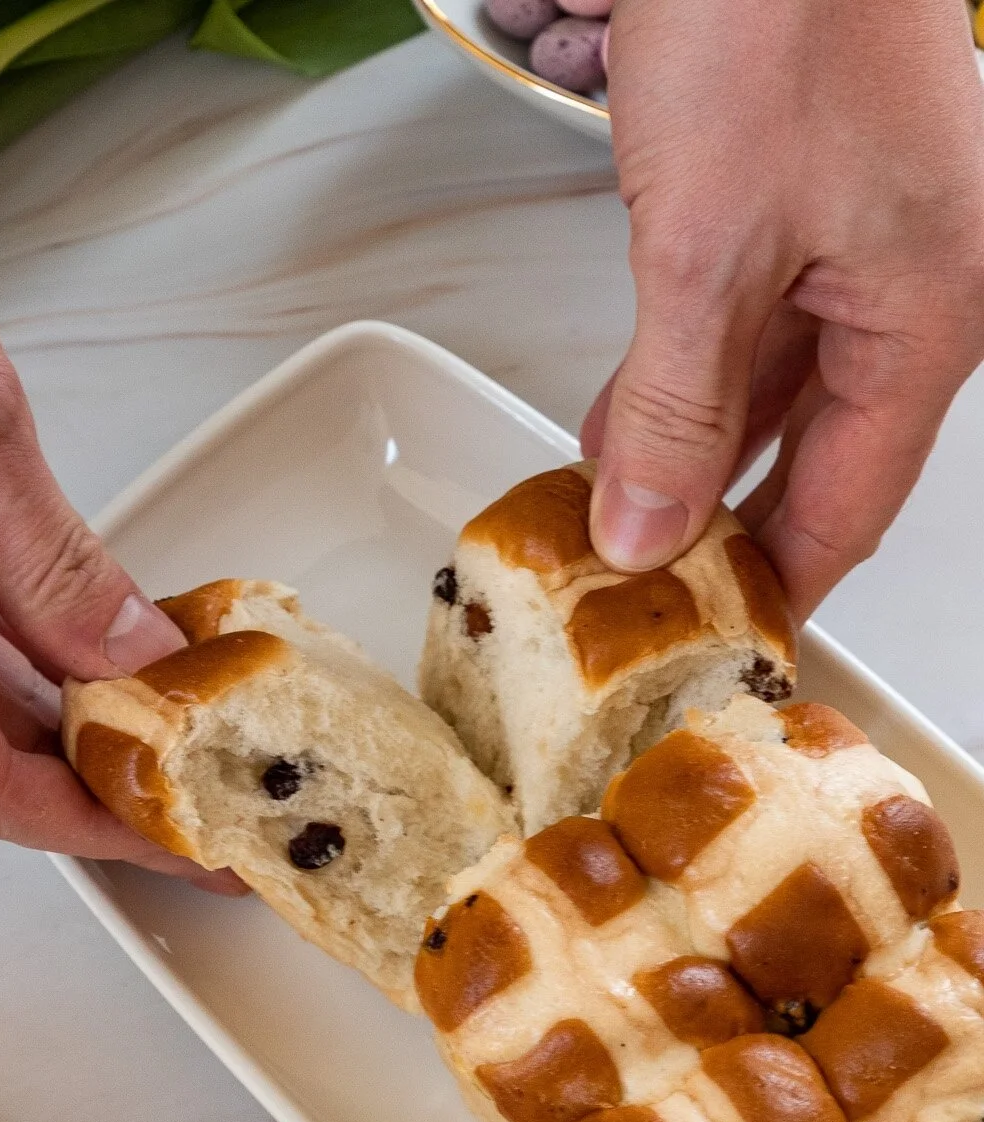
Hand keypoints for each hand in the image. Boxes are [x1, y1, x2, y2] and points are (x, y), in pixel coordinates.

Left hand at [581, 0, 983, 616]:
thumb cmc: (773, 15)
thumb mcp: (705, 249)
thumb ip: (676, 408)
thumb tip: (650, 532)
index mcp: (927, 316)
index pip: (849, 506)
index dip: (775, 585)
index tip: (713, 644)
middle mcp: (909, 286)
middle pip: (814, 456)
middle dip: (719, 525)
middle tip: (641, 600)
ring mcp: (855, 241)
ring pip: (770, 394)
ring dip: (688, 457)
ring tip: (609, 524)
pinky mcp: (796, 198)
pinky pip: (744, 326)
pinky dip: (681, 382)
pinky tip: (621, 425)